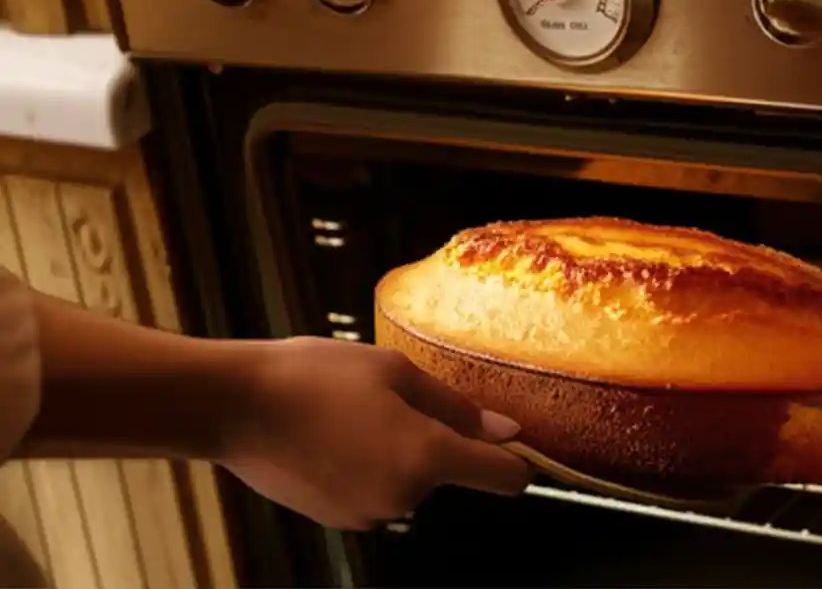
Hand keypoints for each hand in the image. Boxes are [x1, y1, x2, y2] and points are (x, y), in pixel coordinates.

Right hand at [218, 337, 530, 529]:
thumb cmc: (314, 376)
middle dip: (434, 438)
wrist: (233, 406)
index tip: (517, 446)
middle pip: (448, 470)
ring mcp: (369, 514)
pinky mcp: (339, 519)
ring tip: (349, 414)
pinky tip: (330, 436)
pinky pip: (376, 490)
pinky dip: (366, 467)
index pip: (502, 478)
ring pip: (409, 479)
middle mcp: (403, 496)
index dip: (517, 462)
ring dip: (396, 451)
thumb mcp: (395, 372)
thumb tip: (507, 431)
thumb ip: (456, 407)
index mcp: (425, 457)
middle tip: (388, 399)